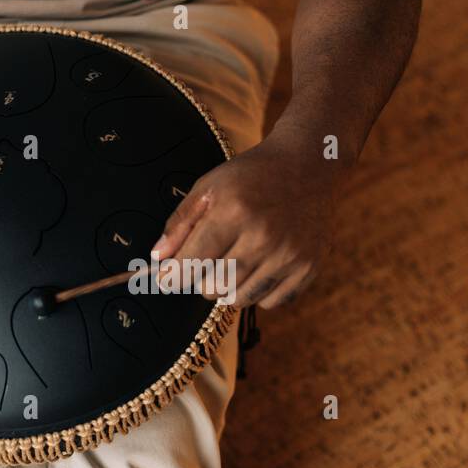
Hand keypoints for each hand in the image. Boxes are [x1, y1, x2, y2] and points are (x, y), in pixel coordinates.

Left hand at [153, 128, 338, 308]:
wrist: (308, 165)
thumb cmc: (252, 175)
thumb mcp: (209, 186)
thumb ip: (180, 223)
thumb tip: (158, 260)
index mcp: (233, 212)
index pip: (191, 263)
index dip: (173, 276)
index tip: (167, 279)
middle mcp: (262, 237)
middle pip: (213, 287)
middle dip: (201, 279)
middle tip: (208, 262)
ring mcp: (288, 255)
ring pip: (239, 299)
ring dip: (227, 288)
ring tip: (232, 264)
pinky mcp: (307, 268)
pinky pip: (269, 302)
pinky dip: (257, 292)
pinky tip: (259, 268)